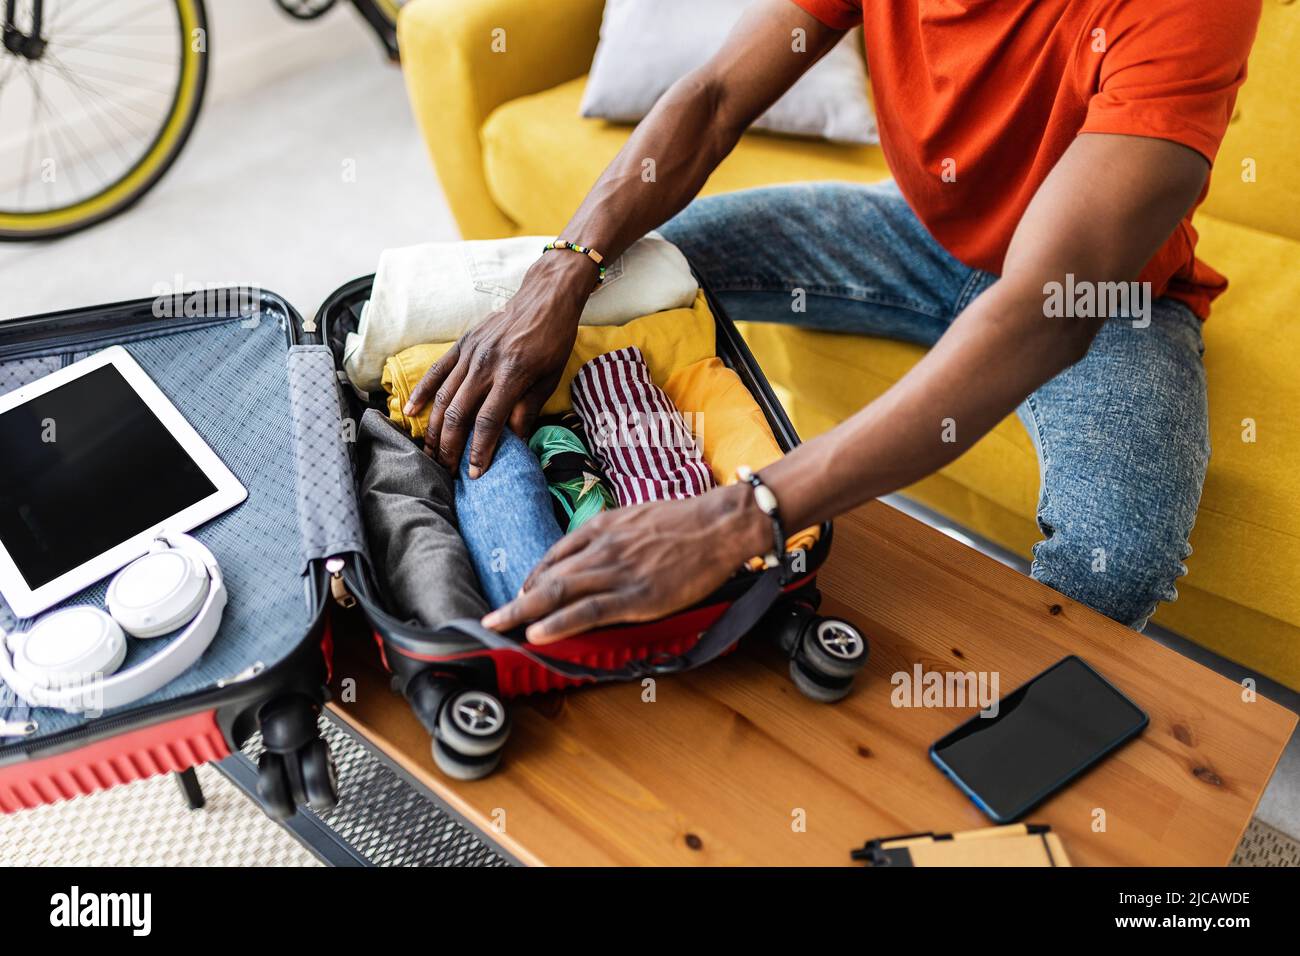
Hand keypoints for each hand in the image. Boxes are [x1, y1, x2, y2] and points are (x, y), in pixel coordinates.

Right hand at [404, 253, 595, 475]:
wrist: (545, 298)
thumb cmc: (553, 340)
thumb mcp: (549, 378)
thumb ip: (528, 410)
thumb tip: (514, 443)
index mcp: (512, 374)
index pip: (489, 420)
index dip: (479, 450)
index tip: (475, 473)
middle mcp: (486, 364)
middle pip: (460, 413)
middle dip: (451, 447)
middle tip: (448, 471)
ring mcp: (471, 353)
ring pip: (444, 397)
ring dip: (435, 429)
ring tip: (432, 453)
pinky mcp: (462, 344)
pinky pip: (436, 371)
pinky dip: (423, 393)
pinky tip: (411, 412)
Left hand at [481, 483, 771, 643]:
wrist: (719, 525)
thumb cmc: (684, 522)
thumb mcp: (636, 518)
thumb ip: (610, 536)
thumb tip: (592, 555)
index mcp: (601, 528)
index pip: (554, 556)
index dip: (533, 579)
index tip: (519, 596)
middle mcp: (601, 549)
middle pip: (548, 577)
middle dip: (516, 600)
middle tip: (490, 618)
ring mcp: (617, 573)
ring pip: (559, 593)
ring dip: (524, 613)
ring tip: (499, 628)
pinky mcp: (636, 595)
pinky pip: (589, 610)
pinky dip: (560, 622)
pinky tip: (538, 632)